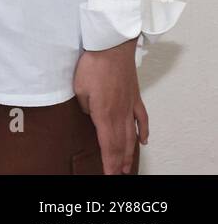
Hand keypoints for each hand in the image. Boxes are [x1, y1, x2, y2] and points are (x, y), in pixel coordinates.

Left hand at [73, 38, 146, 174]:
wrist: (111, 48)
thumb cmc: (92, 66)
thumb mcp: (79, 89)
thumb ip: (84, 106)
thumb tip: (90, 114)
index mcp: (104, 114)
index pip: (108, 145)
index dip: (109, 161)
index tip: (109, 174)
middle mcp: (120, 114)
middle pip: (121, 144)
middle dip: (119, 162)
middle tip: (118, 175)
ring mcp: (130, 106)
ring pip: (131, 135)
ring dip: (130, 152)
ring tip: (128, 166)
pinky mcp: (135, 97)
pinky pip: (142, 119)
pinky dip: (144, 131)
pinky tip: (144, 141)